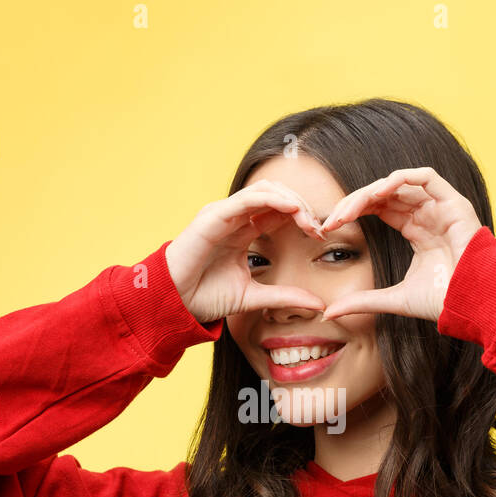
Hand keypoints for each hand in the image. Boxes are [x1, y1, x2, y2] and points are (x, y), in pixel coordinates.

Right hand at [166, 180, 329, 323]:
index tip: (320, 235)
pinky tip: (290, 208)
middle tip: (317, 227)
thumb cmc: (205, 297)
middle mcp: (234, 217)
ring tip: (307, 217)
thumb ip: (285, 297)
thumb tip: (320, 305)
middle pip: (277, 196)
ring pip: (264, 191)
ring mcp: (223, 214)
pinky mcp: (213, 216)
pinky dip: (271, 199)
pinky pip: (246, 199)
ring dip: (290, 200)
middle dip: (301, 207)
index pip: (279, 211)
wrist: (174, 304)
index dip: (303, 218)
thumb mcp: (254, 297)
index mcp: (243, 230)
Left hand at [318, 166, 481, 321]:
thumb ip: (363, 302)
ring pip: (399, 184)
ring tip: (348, 209)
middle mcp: (428, 215)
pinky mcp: (454, 203)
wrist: (474, 305)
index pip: (380, 209)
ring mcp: (441, 207)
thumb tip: (330, 313)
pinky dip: (400, 179)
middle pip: (385, 195)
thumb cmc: (444, 302)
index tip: (328, 228)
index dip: (353, 213)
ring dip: (370, 192)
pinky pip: (426, 177)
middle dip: (355, 203)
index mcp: (417, 232)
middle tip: (331, 218)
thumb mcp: (394, 300)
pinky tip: (377, 193)